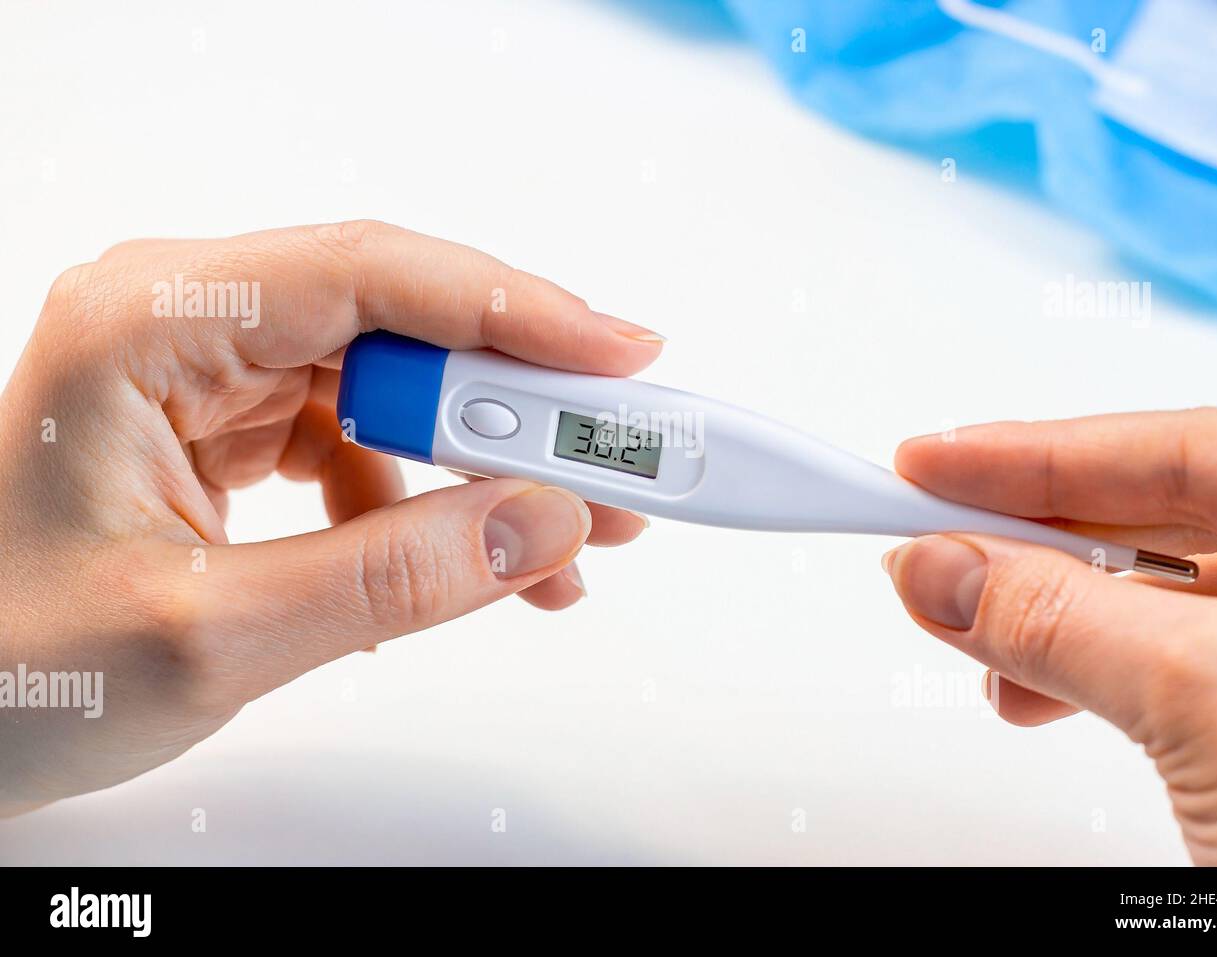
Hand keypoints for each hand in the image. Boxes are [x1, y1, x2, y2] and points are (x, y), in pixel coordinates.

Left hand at [0, 221, 662, 812]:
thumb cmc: (1, 672)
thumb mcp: (213, 635)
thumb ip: (393, 576)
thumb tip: (544, 522)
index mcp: (149, 326)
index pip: (368, 276)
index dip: (514, 310)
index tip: (621, 359)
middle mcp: (183, 324)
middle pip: (397, 326)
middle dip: (516, 405)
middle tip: (618, 466)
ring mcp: (206, 375)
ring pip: (391, 384)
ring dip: (482, 460)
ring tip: (562, 538)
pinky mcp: (226, 427)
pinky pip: (360, 435)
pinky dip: (426, 496)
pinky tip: (463, 555)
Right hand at [884, 409, 1216, 864]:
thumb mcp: (1213, 708)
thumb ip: (1063, 619)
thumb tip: (943, 570)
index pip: (1191, 446)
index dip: (1041, 450)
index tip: (932, 461)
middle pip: (1175, 512)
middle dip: (1037, 534)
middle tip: (934, 544)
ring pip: (1174, 588)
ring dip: (1058, 610)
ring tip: (981, 636)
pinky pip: (1185, 652)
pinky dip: (1100, 663)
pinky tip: (1046, 682)